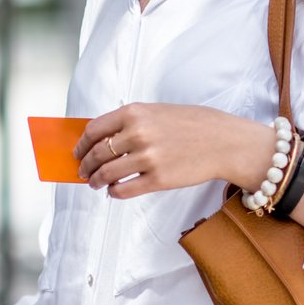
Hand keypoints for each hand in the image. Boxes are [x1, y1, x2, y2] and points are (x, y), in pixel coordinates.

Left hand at [73, 102, 270, 198]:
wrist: (226, 142)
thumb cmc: (195, 125)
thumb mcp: (159, 111)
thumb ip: (131, 121)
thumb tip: (103, 139)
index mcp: (135, 113)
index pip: (94, 130)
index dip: (81, 144)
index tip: (78, 152)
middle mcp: (138, 134)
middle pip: (97, 154)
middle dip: (86, 166)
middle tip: (84, 172)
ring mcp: (147, 158)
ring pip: (106, 174)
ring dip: (96, 181)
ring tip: (96, 184)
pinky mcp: (158, 180)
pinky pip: (124, 190)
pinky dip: (114, 193)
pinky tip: (114, 191)